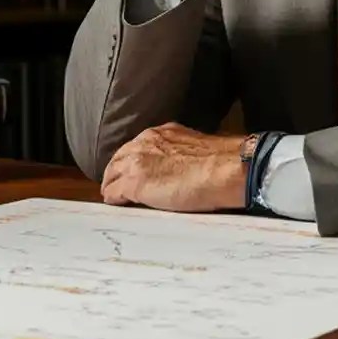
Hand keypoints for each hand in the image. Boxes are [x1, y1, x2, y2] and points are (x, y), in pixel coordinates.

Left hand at [100, 123, 247, 212]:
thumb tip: (182, 164)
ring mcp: (136, 162)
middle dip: (118, 172)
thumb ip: (180, 152)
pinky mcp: (134, 183)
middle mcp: (144, 143)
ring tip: (115, 197)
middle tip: (118, 186)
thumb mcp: (194, 147)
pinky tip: (116, 205)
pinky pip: (113, 192)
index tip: (135, 172)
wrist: (225, 170)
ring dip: (113, 185)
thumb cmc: (221, 161)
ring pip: (112, 173)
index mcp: (159, 133)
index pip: (136, 147)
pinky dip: (114, 199)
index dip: (133, 161)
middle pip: (119, 158)